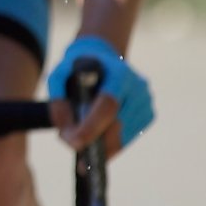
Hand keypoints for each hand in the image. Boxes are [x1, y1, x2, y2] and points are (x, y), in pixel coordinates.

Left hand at [47, 35, 153, 154]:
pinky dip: (110, 144)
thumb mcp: (59, 75)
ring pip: (123, 137)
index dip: (92, 127)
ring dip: (100, 146)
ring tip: (79, 140)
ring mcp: (145, 101)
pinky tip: (96, 137)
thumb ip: (58, 100)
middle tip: (70, 144)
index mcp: (118, 73)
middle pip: (118, 125)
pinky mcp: (148, 114)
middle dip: (92, 141)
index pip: (109, 105)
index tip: (75, 142)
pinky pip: (128, 138)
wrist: (102, 58)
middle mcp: (138, 87)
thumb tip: (67, 130)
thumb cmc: (77, 69)